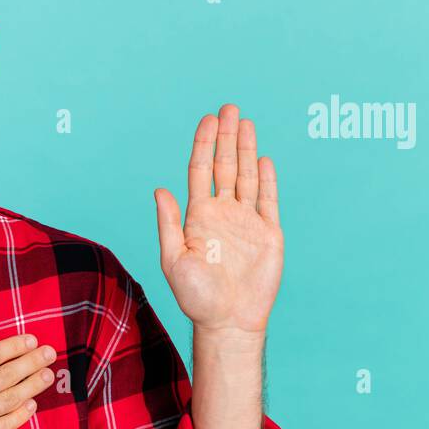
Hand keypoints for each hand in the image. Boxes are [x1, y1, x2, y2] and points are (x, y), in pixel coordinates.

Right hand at [0, 313, 55, 428]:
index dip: (14, 346)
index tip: (31, 340)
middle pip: (9, 375)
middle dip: (32, 362)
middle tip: (50, 353)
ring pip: (12, 399)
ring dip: (32, 385)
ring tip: (48, 375)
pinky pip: (5, 427)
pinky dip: (21, 416)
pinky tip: (31, 406)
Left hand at [153, 103, 283, 336]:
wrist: (228, 321)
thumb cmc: (196, 297)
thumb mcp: (173, 259)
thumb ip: (168, 224)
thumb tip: (159, 190)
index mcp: (198, 216)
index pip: (200, 171)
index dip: (204, 145)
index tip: (208, 120)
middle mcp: (222, 213)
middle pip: (225, 166)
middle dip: (227, 137)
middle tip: (229, 108)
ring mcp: (246, 222)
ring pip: (246, 176)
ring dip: (246, 149)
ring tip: (246, 122)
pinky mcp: (268, 233)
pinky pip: (268, 200)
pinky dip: (266, 179)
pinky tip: (263, 158)